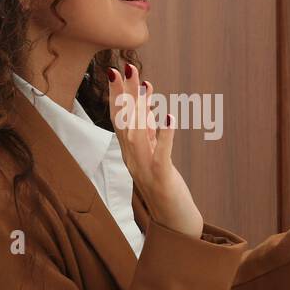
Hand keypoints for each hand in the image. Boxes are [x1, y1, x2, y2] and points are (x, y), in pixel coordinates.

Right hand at [106, 63, 204, 238]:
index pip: (119, 119)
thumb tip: (146, 101)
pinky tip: (168, 115)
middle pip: (124, 122)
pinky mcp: (162, 178)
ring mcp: (145, 169)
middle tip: (124, 66)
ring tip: (142, 82)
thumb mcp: (154, 153)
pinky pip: (161, 154)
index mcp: (129, 153)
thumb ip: (149, 130)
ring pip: (137, 134)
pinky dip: (164, 134)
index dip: (116, 95)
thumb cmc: (164, 187)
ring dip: (139, 108)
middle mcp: (132, 159)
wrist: (175, 223)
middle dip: (124, 93)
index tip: (115, 70)